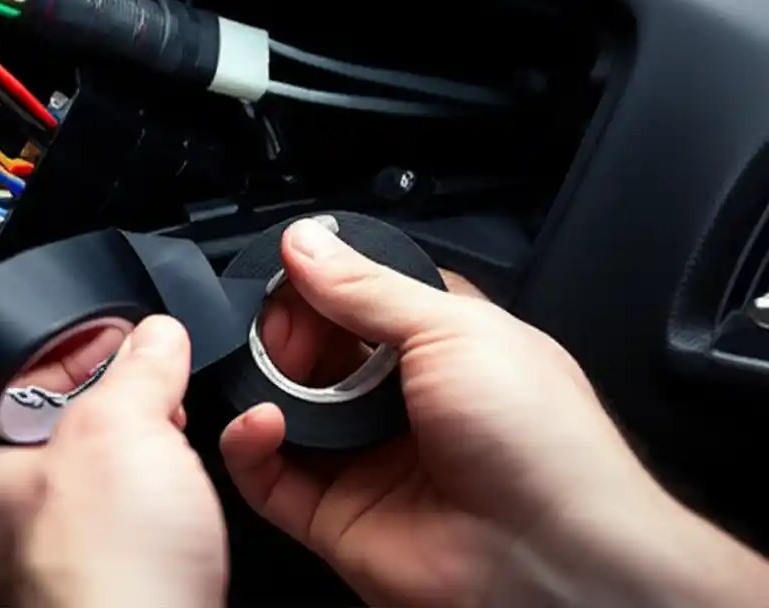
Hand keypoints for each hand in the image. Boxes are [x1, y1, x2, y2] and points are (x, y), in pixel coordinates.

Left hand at [0, 316, 226, 607]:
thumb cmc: (105, 584)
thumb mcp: (120, 432)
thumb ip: (137, 371)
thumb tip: (156, 338)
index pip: (1, 391)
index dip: (66, 353)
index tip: (113, 338)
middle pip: (46, 435)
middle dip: (106, 402)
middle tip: (150, 384)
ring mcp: (35, 577)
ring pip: (84, 486)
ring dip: (132, 452)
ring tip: (170, 433)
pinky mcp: (89, 600)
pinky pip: (113, 533)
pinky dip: (144, 506)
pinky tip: (173, 499)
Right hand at [220, 219, 768, 606]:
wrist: (554, 560)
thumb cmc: (543, 445)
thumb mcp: (456, 329)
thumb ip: (368, 286)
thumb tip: (305, 241)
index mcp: (439, 342)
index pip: (356, 295)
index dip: (318, 283)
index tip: (290, 272)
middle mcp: (398, 398)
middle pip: (310, 348)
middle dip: (284, 331)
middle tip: (281, 332)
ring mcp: (363, 456)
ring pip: (281, 408)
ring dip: (262, 383)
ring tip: (272, 379)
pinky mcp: (333, 513)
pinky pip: (265, 476)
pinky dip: (247, 445)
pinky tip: (262, 423)